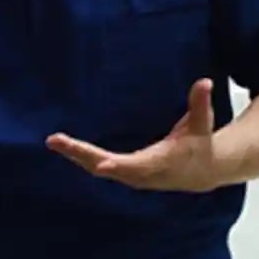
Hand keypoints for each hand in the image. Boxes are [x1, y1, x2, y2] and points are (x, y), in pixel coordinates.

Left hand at [46, 78, 220, 192]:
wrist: (204, 171)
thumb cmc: (200, 143)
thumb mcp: (202, 123)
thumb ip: (200, 103)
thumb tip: (204, 82)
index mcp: (159, 163)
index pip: (134, 166)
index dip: (118, 166)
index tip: (101, 165)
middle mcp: (141, 174)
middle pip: (105, 166)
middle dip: (80, 154)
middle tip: (55, 140)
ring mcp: (131, 176)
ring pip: (97, 167)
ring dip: (76, 155)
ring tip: (54, 141)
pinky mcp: (125, 174)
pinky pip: (99, 166)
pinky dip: (82, 157)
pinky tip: (66, 147)